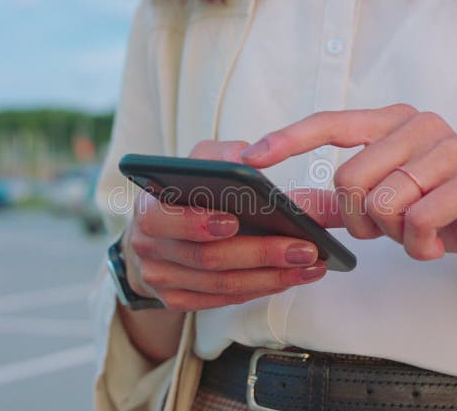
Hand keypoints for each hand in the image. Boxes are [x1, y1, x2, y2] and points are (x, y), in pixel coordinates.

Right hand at [122, 140, 326, 311]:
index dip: (197, 222)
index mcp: (147, 209)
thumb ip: (218, 156)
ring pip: (221, 284)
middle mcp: (148, 248)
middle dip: (259, 253)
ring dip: (270, 276)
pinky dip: (260, 289)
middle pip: (206, 258)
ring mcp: (161, 279)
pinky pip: (224, 299)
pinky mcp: (178, 301)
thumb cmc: (187, 194)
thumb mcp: (197, 164)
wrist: (160, 235)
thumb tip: (244, 158)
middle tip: (302, 248)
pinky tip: (289, 277)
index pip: (164, 219)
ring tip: (309, 265)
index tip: (234, 220)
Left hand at [240, 105, 456, 267]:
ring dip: (394, 235)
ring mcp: (448, 147)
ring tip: (418, 234)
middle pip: (348, 178)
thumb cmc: (446, 209)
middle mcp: (417, 125)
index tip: (250, 158)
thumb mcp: (386, 206)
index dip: (287, 140)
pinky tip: (435, 243)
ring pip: (382, 202)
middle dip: (359, 220)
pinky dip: (420, 245)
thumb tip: (288, 205)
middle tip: (386, 230)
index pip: (329, 124)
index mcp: (391, 123)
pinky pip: (418, 220)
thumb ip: (338, 203)